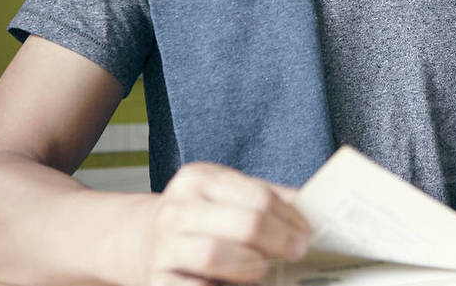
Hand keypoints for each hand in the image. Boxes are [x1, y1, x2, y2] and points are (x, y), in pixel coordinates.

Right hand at [135, 161, 311, 285]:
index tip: (308, 233)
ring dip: (250, 266)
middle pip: (244, 224)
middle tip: (297, 252)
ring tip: (264, 270)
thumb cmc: (201, 218)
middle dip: (279, 241)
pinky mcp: (157, 279)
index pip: (258, 196)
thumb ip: (265, 198)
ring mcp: (163, 245)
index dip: (290, 218)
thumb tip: (311, 208)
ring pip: (215, 254)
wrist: (144, 240)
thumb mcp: (227, 194)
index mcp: (199, 179)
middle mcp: (177, 208)